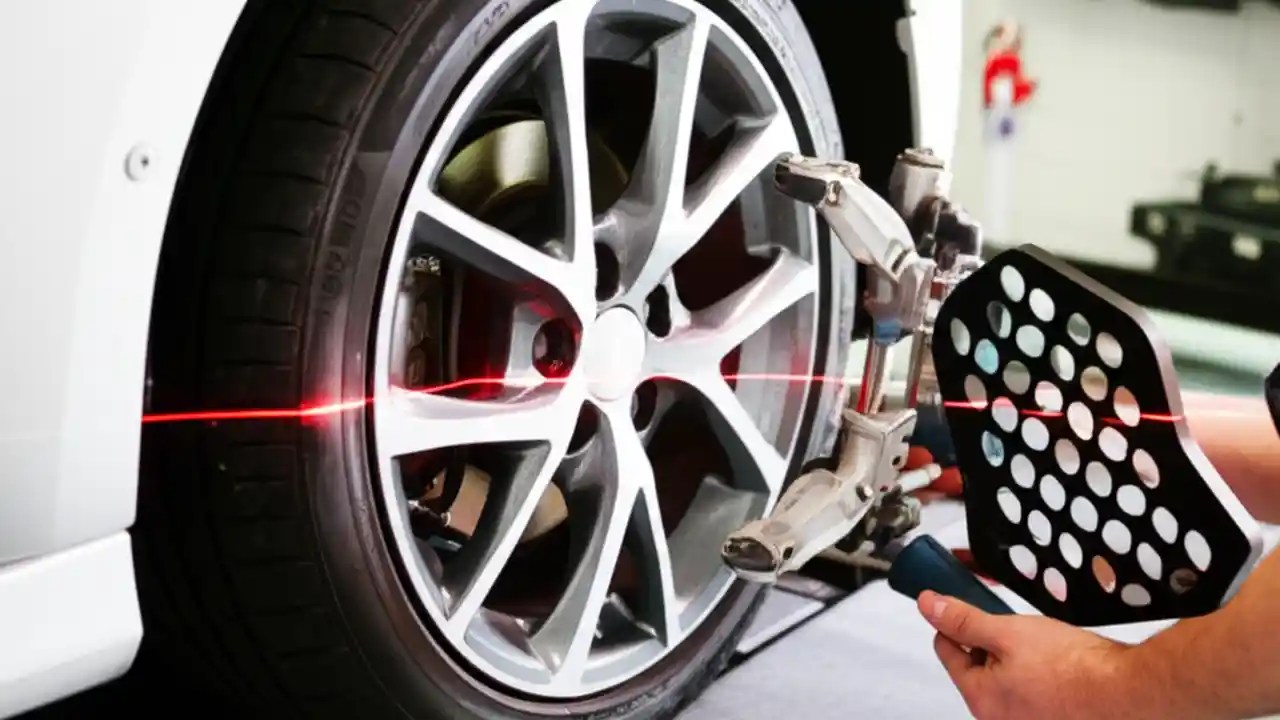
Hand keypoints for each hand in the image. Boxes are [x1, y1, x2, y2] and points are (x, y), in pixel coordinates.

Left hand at [918, 591, 1149, 719]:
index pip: (947, 652)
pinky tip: (1056, 660)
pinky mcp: (1054, 718)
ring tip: (1039, 642)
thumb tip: (928, 607)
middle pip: (978, 669)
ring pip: (1007, 680)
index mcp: (981, 699)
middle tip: (1007, 622)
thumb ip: (963, 621)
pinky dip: (1037, 674)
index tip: (953, 606)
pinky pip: (1034, 692)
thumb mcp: (1007, 632)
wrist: (1130, 691)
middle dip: (988, 643)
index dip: (950, 623)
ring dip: (1015, 658)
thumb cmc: (1074, 668)